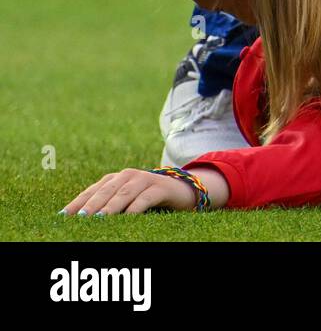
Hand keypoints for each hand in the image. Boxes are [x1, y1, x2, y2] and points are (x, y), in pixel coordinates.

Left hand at [61, 167, 228, 215]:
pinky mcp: (160, 187)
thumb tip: (80, 221)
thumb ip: (107, 207)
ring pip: (123, 194)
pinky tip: (126, 218)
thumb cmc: (147, 201)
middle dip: (91, 205)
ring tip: (97, 219)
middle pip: (105, 191)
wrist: (182, 191)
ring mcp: (145, 179)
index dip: (76, 203)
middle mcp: (128, 176)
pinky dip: (134, 208)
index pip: (91, 191)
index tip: (61, 218)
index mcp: (115, 179)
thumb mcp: (125, 204)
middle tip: (79, 219)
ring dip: (109, 207)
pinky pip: (145, 198)